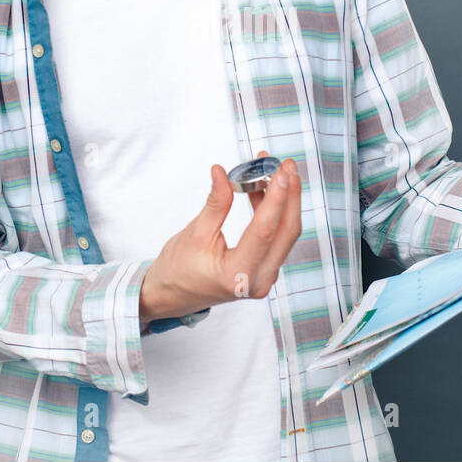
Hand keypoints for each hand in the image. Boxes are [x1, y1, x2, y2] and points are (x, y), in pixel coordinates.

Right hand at [139, 149, 302, 322]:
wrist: (172, 295)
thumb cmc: (177, 270)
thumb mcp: (195, 233)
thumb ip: (216, 203)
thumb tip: (222, 173)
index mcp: (236, 275)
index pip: (264, 232)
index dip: (276, 199)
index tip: (280, 172)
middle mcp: (258, 281)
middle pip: (286, 232)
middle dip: (290, 195)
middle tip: (285, 166)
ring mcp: (265, 278)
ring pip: (285, 234)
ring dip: (284, 201)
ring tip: (275, 171)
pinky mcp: (265, 271)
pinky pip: (277, 238)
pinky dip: (274, 213)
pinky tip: (264, 190)